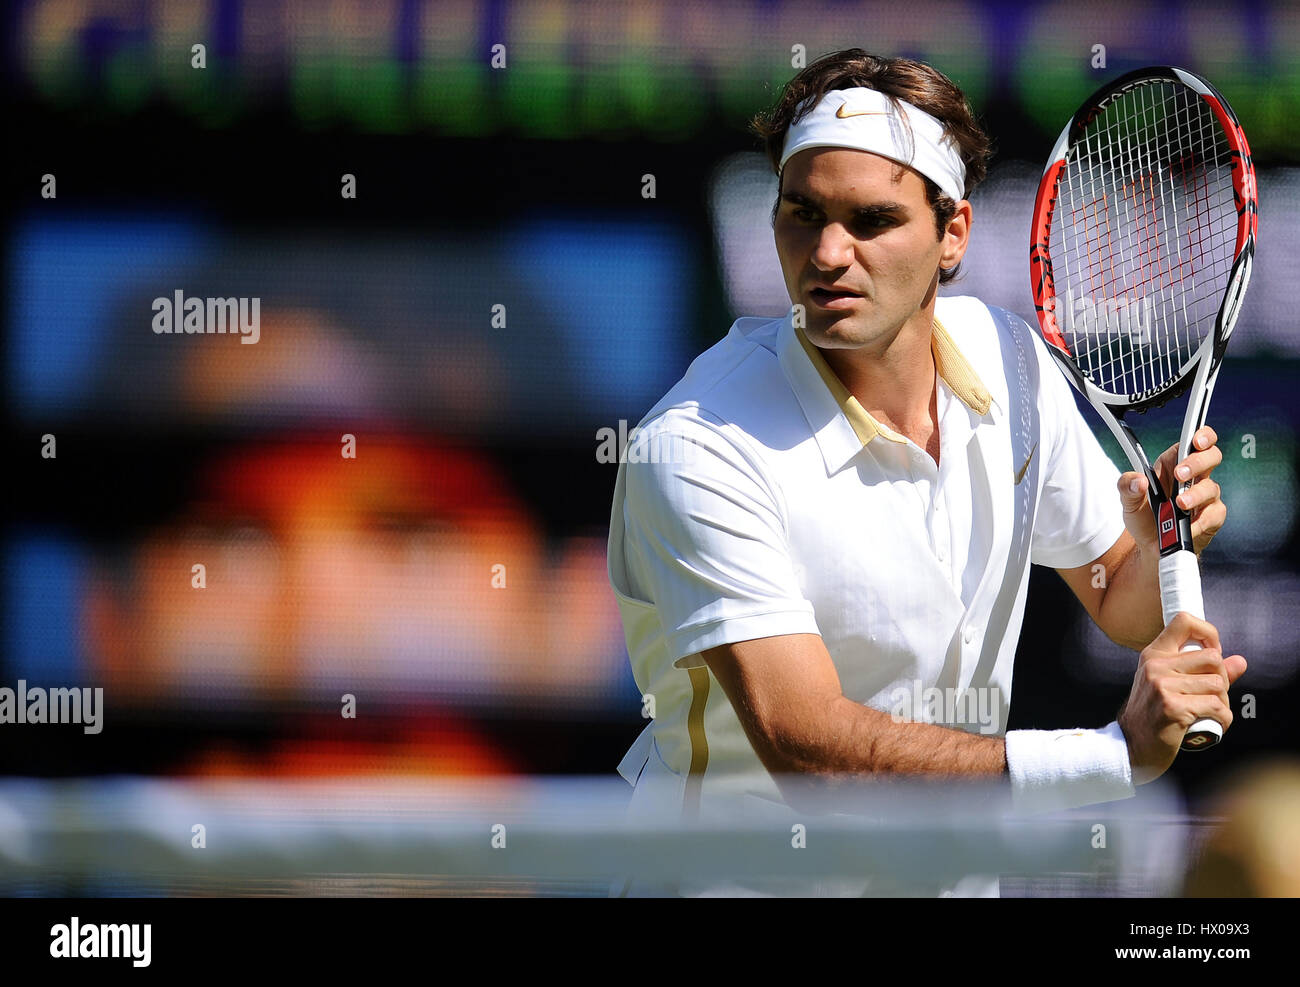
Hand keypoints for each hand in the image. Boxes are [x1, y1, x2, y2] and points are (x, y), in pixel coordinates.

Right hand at [1117, 612, 1245, 784]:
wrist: (1130, 746)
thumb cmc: (1153, 715)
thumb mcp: (1171, 686)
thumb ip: (1205, 672)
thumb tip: (1240, 661)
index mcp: (1154, 655)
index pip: (1184, 621)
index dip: (1208, 633)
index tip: (1213, 652)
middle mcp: (1156, 666)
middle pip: (1212, 658)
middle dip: (1222, 680)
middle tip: (1212, 697)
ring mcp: (1162, 686)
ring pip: (1218, 685)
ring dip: (1223, 704)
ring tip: (1210, 714)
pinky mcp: (1172, 708)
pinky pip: (1216, 708)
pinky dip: (1223, 720)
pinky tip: (1213, 726)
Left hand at [1118, 425, 1225, 554]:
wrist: (1151, 546)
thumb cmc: (1144, 517)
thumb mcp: (1128, 502)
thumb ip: (1127, 487)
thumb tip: (1138, 481)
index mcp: (1173, 464)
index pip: (1193, 441)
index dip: (1202, 436)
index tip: (1197, 440)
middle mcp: (1193, 477)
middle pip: (1211, 457)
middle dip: (1198, 463)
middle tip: (1180, 474)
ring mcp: (1205, 496)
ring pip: (1211, 487)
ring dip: (1195, 495)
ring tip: (1179, 504)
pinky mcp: (1212, 516)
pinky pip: (1214, 514)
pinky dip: (1200, 520)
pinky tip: (1188, 526)